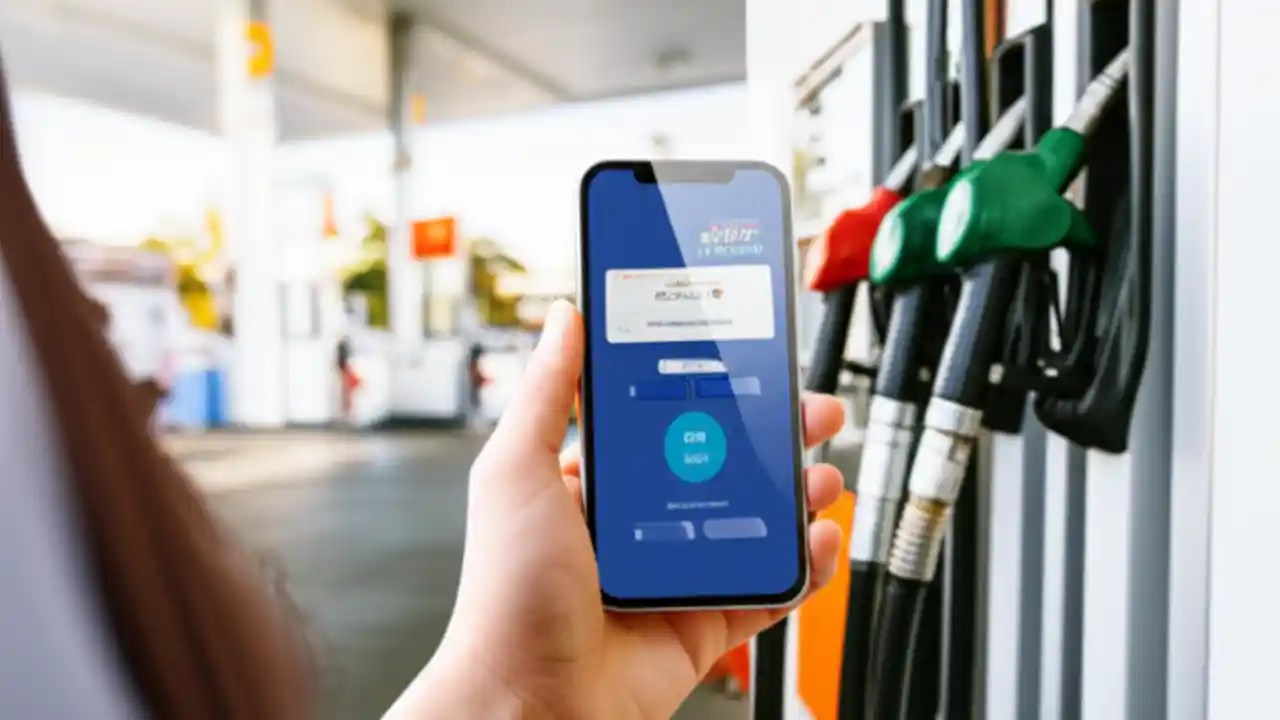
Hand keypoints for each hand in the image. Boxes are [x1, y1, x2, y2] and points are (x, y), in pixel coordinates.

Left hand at [387, 301, 845, 719]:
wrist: (529, 702)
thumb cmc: (506, 595)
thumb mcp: (516, 473)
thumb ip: (545, 393)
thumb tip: (563, 318)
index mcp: (597, 484)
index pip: (667, 418)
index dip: (712, 388)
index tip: (748, 360)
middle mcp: (641, 525)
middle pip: (725, 465)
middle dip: (774, 436)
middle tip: (810, 411)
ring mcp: (677, 574)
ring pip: (756, 524)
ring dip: (797, 495)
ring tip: (820, 474)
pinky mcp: (704, 623)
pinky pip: (769, 589)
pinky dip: (804, 566)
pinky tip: (817, 540)